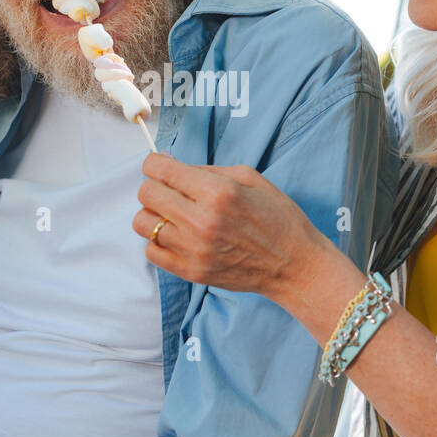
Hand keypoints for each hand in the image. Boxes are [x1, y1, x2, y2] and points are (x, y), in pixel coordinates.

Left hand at [133, 152, 336, 305]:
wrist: (294, 265)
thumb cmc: (277, 218)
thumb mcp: (249, 178)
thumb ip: (206, 169)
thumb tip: (170, 164)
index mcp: (217, 192)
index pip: (159, 171)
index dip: (155, 164)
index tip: (161, 167)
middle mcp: (201, 221)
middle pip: (146, 194)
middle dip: (155, 186)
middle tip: (171, 190)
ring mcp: (194, 250)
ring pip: (143, 223)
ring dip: (154, 214)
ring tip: (175, 215)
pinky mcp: (191, 272)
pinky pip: (151, 251)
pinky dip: (159, 241)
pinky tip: (178, 236)